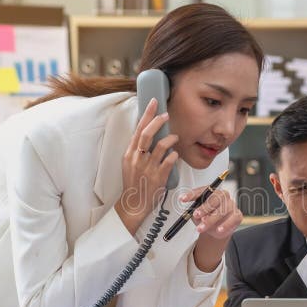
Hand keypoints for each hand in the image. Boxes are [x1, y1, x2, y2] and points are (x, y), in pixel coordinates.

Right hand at [115, 98, 178, 234]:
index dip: (147, 115)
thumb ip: (138, 149)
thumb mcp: (130, 163)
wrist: (134, 204)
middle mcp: (138, 158)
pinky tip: (176, 155)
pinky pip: (169, 161)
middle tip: (166, 115)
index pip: (138, 129)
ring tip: (175, 138)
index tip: (154, 103)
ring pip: (161, 146)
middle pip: (147, 134)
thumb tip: (148, 132)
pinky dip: (174, 156)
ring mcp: (148, 167)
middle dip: (158, 121)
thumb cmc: (134, 182)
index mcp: (130, 153)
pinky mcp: (158, 177)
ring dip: (171, 139)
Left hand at [187, 188, 242, 271]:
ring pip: (222, 210)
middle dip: (204, 208)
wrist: (216, 229)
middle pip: (214, 199)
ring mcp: (231, 205)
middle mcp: (223, 195)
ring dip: (211, 220)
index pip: (202, 190)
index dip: (192, 194)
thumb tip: (192, 212)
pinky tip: (218, 230)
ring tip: (201, 228)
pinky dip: (225, 225)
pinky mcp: (237, 215)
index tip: (182, 199)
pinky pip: (233, 219)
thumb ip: (194, 211)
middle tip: (195, 215)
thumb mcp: (196, 214)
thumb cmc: (206, 217)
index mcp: (212, 191)